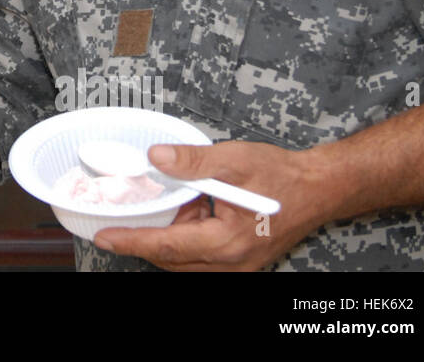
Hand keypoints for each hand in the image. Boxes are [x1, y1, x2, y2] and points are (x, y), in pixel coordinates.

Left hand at [91, 141, 324, 270]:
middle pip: (172, 260)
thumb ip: (192, 161)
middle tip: (116, 224)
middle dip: (143, 242)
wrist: (319, 188)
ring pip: (185, 262)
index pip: (167, 246)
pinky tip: (184, 214)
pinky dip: (185, 239)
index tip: (104, 237)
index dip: (132, 241)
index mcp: (228, 242)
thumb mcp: (233, 160)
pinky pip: (201, 257)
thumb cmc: (282, 176)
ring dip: (165, 240)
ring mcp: (238, 265)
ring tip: (153, 212)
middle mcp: (232, 262)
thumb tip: (155, 158)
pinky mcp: (241, 260)